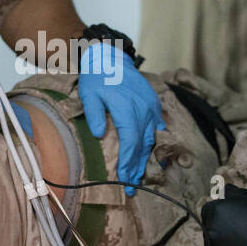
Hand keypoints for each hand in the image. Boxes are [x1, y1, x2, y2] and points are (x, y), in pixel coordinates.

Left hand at [78, 42, 163, 194]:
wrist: (111, 58)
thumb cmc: (96, 78)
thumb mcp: (89, 95)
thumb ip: (94, 114)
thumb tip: (99, 135)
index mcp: (127, 108)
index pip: (130, 142)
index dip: (128, 163)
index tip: (124, 179)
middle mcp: (143, 108)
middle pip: (143, 144)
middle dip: (137, 167)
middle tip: (131, 187)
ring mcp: (151, 106)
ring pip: (152, 138)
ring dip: (146, 158)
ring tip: (139, 175)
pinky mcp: (154, 104)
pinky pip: (157, 128)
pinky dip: (154, 143)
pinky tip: (150, 155)